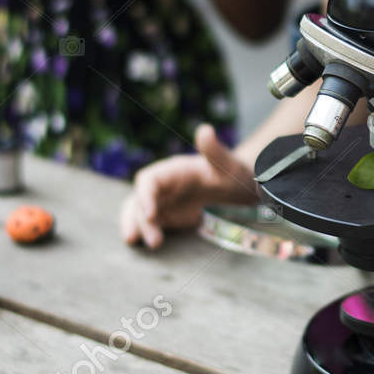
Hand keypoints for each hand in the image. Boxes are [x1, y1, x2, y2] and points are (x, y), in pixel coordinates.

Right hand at [121, 124, 254, 248]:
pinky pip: (148, 223)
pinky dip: (143, 231)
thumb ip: (214, 150)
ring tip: (136, 243)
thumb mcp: (227, 164)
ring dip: (136, 226)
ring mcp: (162, 201)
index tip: (151, 214)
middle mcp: (162, 185)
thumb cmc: (232, 172)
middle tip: (154, 241)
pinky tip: (142, 244)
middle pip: (140, 200)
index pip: (149, 180)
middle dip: (141, 219)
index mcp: (173, 170)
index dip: (145, 196)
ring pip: (138, 212)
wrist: (236, 186)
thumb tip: (205, 130)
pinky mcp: (166, 215)